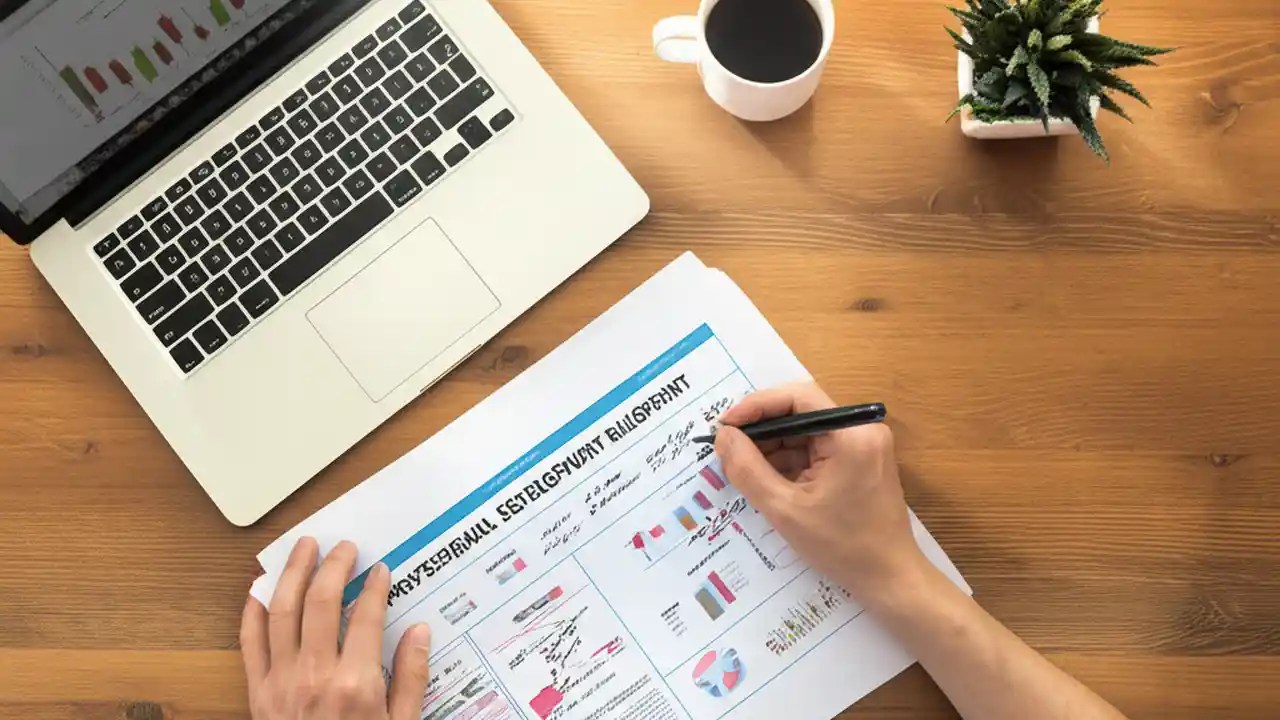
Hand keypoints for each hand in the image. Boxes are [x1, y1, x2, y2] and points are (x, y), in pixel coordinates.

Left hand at [240, 538, 431, 719]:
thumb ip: (412, 679)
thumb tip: (421, 632)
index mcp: (356, 684)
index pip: (367, 616)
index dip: (375, 587)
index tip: (381, 570)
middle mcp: (316, 675)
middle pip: (322, 602)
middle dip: (334, 566)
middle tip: (344, 546)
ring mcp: (281, 682)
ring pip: (282, 611)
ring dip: (292, 574)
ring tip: (303, 549)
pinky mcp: (257, 694)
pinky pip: (249, 643)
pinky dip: (251, 612)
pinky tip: (259, 590)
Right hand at [714, 384, 924, 600]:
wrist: (889, 579)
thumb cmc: (842, 547)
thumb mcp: (785, 510)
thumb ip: (748, 469)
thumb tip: (723, 436)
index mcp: (852, 435)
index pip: (797, 398)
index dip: (756, 406)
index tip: (725, 426)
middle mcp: (862, 430)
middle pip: (801, 412)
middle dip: (761, 429)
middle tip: (727, 449)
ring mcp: (863, 445)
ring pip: (805, 431)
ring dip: (773, 446)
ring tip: (741, 468)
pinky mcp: (860, 461)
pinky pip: (817, 449)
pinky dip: (790, 461)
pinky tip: (766, 479)